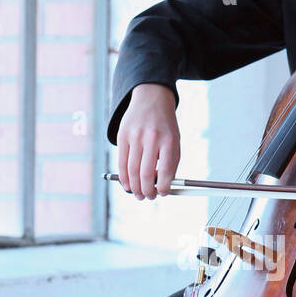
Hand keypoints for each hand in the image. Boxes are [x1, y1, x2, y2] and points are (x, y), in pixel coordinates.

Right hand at [117, 83, 179, 199]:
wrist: (151, 99)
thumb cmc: (165, 126)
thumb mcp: (174, 142)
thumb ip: (170, 164)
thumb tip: (161, 188)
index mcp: (168, 140)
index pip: (165, 171)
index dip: (164, 187)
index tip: (163, 193)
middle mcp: (151, 138)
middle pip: (145, 174)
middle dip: (147, 191)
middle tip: (148, 197)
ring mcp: (135, 136)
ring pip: (131, 171)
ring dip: (135, 188)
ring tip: (139, 194)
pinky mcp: (122, 135)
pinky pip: (121, 162)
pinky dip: (123, 177)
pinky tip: (127, 185)